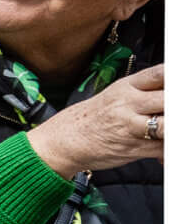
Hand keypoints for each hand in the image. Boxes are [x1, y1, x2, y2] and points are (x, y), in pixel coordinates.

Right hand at [28, 65, 166, 176]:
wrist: (64, 140)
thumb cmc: (94, 118)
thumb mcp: (116, 95)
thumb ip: (147, 92)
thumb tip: (168, 91)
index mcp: (126, 87)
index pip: (159, 74)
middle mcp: (129, 104)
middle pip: (168, 99)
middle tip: (166, 112)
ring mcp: (131, 126)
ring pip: (167, 126)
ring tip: (164, 129)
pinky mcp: (133, 148)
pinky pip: (162, 149)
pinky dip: (166, 149)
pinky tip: (161, 146)